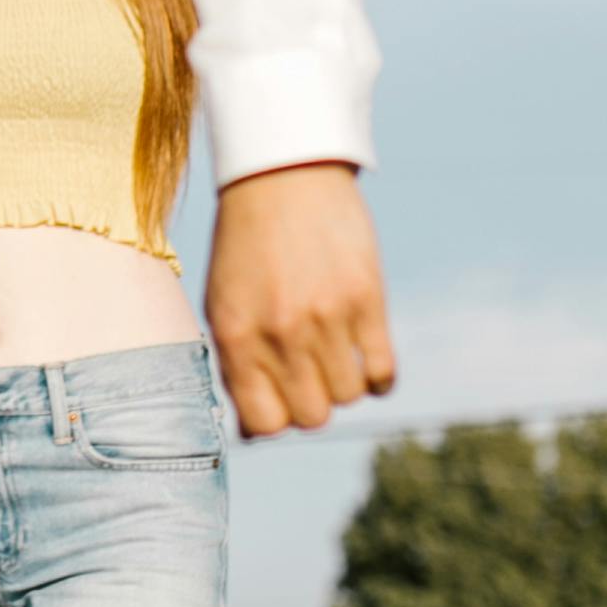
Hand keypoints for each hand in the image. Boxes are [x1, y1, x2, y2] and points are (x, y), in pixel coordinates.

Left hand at [206, 161, 394, 435]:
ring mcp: (325, 318)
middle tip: (312, 373)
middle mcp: (280, 333)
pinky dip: (379, 376)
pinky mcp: (366, 298)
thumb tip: (256, 433)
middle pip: (313, 416)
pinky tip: (367, 355)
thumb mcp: (223, 303)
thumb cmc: (246, 244)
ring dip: (346, 384)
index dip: (278, 419)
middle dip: (313, 402)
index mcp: (236, 337)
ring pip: (349, 397)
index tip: (282, 399)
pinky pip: (383, 371)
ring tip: (336, 353)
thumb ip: (236, 366)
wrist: (281, 173)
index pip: (266, 424)